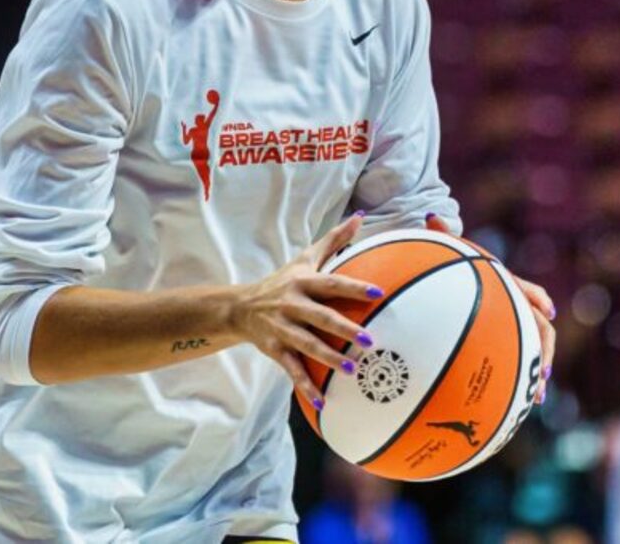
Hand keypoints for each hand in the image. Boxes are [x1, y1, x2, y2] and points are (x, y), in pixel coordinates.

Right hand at [230, 213, 383, 408]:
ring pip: (307, 345)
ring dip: (329, 358)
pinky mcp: (274, 349)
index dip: (355, 287)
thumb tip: (359, 217)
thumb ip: (334, 240)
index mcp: (303, 281)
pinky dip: (305, 386)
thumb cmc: (283, 280)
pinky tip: (322, 402)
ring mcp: (282, 328)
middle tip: (370, 340)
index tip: (378, 292)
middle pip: (321, 316)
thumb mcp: (305, 258)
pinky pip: (291, 369)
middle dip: (345, 329)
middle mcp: (292, 304)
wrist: (240, 306)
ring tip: (352, 369)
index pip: (332, 282)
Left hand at [425, 215, 555, 403]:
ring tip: (534, 399)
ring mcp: (508, 328)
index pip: (528, 292)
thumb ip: (440, 236)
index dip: (538, 300)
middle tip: (543, 376)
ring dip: (535, 373)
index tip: (546, 312)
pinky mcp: (498, 344)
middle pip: (539, 330)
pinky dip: (511, 384)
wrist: (448, 282)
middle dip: (544, 353)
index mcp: (506, 287)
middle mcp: (513, 308)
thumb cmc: (447, 268)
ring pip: (530, 352)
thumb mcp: (445, 253)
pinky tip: (501, 408)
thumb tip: (431, 215)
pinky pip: (511, 365)